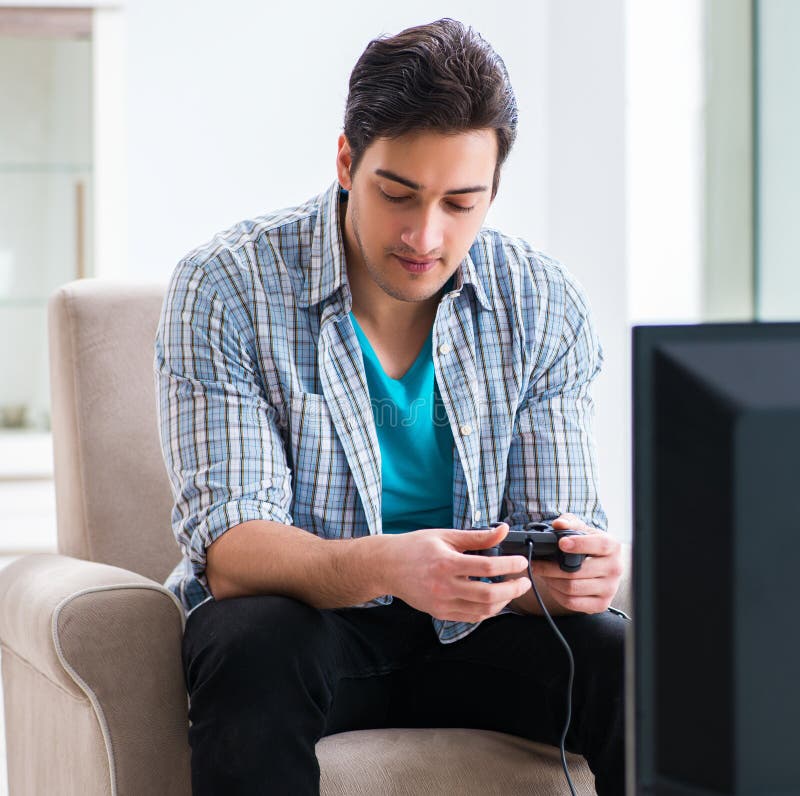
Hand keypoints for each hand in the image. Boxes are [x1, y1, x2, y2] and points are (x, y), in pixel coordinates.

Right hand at [384, 523, 531, 623]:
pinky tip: (493, 599)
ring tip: (511, 590)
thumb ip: (477, 537)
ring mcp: (442, 602)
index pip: (488, 567)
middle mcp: (444, 586)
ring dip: (503, 602)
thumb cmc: (415, 547)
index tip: (521, 561)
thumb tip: (502, 530)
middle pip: (488, 595)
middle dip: (513, 589)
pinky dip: (486, 610)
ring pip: (482, 610)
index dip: (510, 565)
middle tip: (524, 581)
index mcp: (446, 563)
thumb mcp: (446, 535)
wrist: (387, 566)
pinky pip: (470, 617)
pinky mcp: (439, 612)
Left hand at [517, 513, 621, 614]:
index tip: (561, 543)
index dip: (580, 544)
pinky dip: (557, 594)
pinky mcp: (601, 604)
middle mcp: (615, 568)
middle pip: (578, 571)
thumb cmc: (588, 544)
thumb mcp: (580, 528)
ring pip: (572, 588)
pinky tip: (551, 584)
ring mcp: (609, 589)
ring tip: (542, 573)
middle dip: (551, 567)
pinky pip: (573, 602)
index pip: (600, 545)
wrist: (600, 565)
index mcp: (613, 547)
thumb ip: (569, 522)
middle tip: (536, 563)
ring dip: (551, 580)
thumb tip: (559, 524)